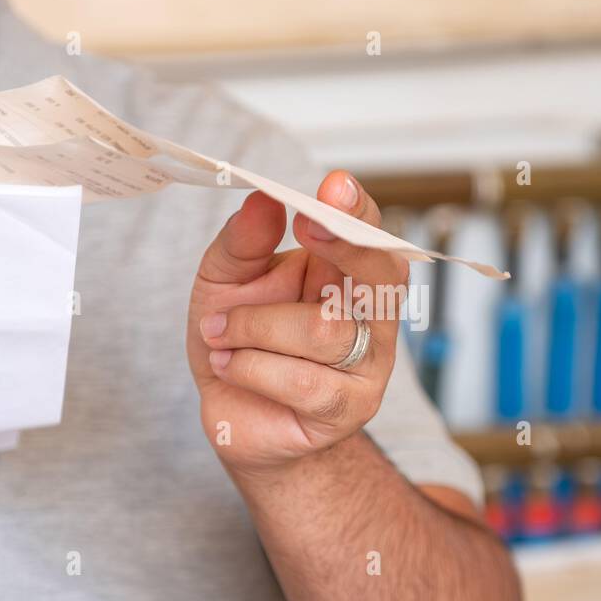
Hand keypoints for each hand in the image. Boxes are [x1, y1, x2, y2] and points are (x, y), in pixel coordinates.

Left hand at [187, 171, 408, 474]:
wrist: (234, 414)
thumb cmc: (238, 341)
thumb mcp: (226, 280)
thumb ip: (244, 241)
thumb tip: (264, 201)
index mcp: (347, 274)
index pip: (372, 235)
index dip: (358, 211)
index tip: (333, 186)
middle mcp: (370, 316)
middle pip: (380, 275)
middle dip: (341, 247)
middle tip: (299, 231)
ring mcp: (368, 365)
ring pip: (322, 330)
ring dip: (253, 327)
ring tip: (219, 333)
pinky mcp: (349, 408)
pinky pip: (302, 380)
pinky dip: (250, 367)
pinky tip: (228, 365)